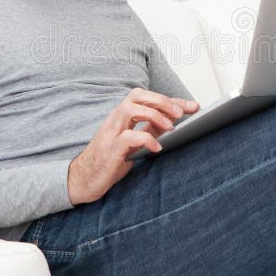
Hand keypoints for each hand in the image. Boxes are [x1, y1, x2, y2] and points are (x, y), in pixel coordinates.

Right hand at [67, 88, 198, 204]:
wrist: (82, 180)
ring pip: (131, 109)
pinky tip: (156, 148)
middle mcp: (115, 119)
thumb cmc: (108, 160)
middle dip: (162, 101)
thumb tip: (172, 122)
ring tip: (170, 128)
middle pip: (137, 95)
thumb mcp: (134, 143)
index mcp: (122, 116)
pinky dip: (146, 139)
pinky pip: (128, 137)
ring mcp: (111, 133)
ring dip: (154, 115)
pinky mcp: (109, 149)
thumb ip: (149, 130)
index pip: (147, 98)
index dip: (171, 100)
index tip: (193, 106)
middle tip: (181, 113)